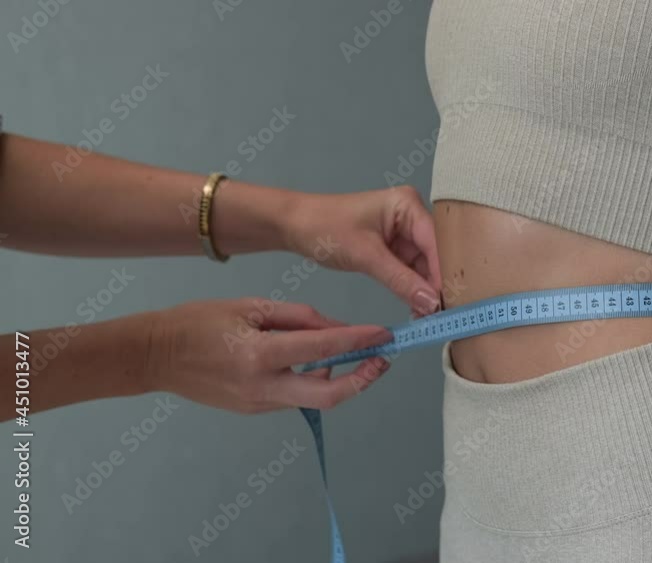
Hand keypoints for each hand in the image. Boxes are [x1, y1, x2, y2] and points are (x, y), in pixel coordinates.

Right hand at [146, 299, 392, 413]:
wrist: (156, 356)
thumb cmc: (200, 322)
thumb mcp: (251, 306)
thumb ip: (299, 317)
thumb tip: (337, 328)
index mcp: (260, 354)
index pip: (323, 349)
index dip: (359, 341)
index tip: (384, 334)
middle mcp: (263, 387)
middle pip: (328, 395)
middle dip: (363, 380)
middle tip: (382, 361)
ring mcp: (259, 405)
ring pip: (313, 397)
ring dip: (338, 377)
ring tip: (348, 353)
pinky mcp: (255, 410)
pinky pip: (294, 397)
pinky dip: (311, 379)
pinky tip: (313, 362)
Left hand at [282, 185, 441, 316]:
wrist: (294, 225)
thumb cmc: (325, 227)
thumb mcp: (365, 255)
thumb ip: (401, 280)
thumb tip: (431, 303)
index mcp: (408, 204)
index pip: (435, 242)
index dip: (442, 274)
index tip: (448, 304)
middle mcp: (411, 216)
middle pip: (434, 255)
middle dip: (436, 285)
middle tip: (442, 316)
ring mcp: (404, 232)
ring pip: (424, 266)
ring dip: (425, 291)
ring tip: (429, 319)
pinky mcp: (394, 248)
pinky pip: (410, 271)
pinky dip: (413, 289)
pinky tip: (418, 309)